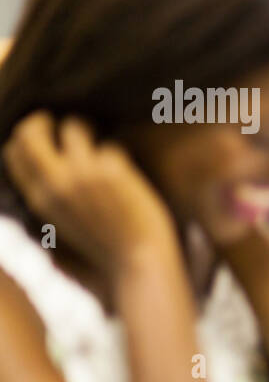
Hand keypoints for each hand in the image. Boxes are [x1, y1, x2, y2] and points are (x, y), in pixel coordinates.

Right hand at [1, 112, 179, 277]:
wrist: (139, 262)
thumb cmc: (107, 247)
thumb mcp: (64, 223)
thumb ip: (51, 195)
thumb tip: (47, 165)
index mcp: (40, 199)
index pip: (14, 154)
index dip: (24, 137)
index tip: (40, 133)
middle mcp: (55, 183)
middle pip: (31, 132)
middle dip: (44, 119)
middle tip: (62, 121)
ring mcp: (83, 174)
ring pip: (75, 126)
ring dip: (88, 128)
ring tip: (102, 143)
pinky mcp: (113, 169)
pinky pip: (113, 146)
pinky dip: (121, 156)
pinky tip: (131, 176)